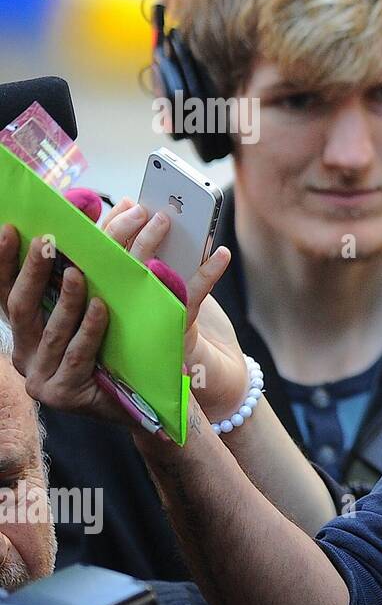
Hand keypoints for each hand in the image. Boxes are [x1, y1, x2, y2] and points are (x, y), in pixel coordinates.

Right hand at [0, 195, 242, 429]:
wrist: (145, 399)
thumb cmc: (119, 343)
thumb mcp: (104, 298)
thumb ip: (99, 259)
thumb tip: (101, 205)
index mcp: (26, 329)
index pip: (6, 290)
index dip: (4, 260)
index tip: (10, 227)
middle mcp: (25, 353)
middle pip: (21, 307)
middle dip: (33, 272)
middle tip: (47, 241)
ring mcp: (41, 377)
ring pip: (51, 331)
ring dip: (65, 299)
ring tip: (79, 272)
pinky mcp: (64, 395)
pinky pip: (79, 355)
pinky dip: (90, 329)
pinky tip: (103, 308)